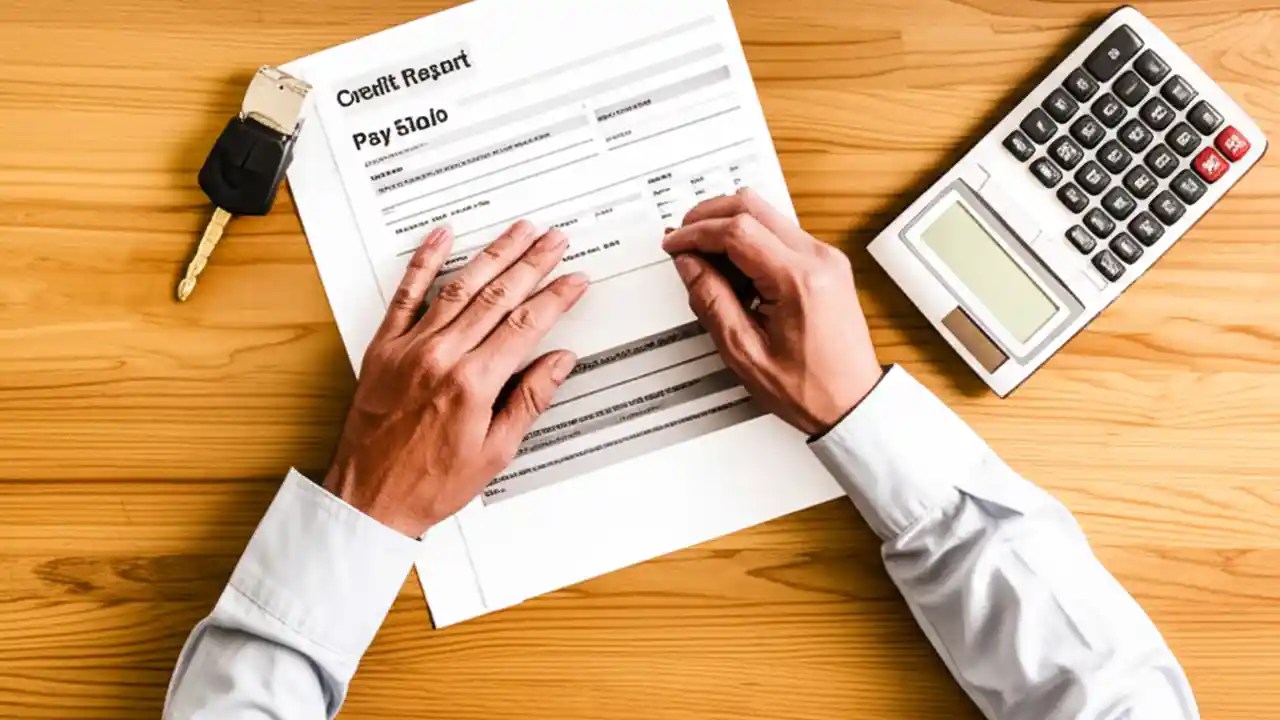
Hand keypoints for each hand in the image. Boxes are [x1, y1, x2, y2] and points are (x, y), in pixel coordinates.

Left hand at [324, 221, 587, 536]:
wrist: (371, 498)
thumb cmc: (430, 483)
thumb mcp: (495, 451)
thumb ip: (529, 399)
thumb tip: (559, 361)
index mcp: (472, 384)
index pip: (525, 325)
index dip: (555, 297)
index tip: (574, 280)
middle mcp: (441, 357)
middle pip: (497, 296)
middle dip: (531, 263)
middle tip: (554, 240)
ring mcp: (410, 348)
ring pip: (459, 287)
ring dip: (492, 254)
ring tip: (517, 231)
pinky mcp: (384, 347)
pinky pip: (406, 294)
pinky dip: (424, 261)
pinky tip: (441, 237)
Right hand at [663, 189, 881, 435]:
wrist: (852, 401)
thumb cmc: (810, 389)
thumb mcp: (745, 352)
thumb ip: (711, 301)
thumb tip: (689, 264)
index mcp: (799, 280)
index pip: (737, 230)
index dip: (697, 232)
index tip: (675, 244)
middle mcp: (819, 258)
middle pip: (753, 206)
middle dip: (709, 216)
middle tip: (683, 238)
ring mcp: (826, 257)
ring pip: (766, 215)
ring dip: (730, 228)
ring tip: (708, 264)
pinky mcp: (826, 263)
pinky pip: (779, 234)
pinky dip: (750, 242)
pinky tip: (735, 272)